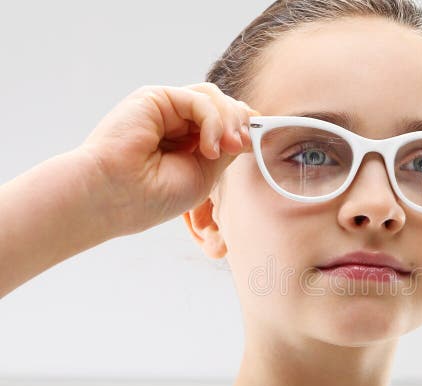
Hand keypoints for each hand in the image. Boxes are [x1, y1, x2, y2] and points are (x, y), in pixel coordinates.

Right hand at [78, 82, 258, 236]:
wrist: (114, 197)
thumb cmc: (153, 196)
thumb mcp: (204, 174)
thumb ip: (225, 149)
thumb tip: (247, 131)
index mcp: (187, 142)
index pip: (224, 122)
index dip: (242, 126)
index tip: (252, 142)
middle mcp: (175, 122)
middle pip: (222, 105)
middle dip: (239, 123)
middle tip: (240, 146)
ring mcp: (165, 109)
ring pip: (213, 97)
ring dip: (229, 120)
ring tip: (227, 146)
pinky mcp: (155, 97)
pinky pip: (198, 99)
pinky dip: (212, 120)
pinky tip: (209, 147)